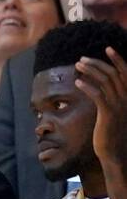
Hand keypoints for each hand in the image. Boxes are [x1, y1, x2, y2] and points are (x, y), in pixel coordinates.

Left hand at [75, 46, 126, 176]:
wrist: (115, 150)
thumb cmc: (112, 130)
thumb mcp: (114, 110)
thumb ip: (111, 95)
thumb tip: (100, 82)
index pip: (126, 71)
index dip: (118, 58)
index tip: (107, 48)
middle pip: (113, 73)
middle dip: (97, 63)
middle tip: (81, 60)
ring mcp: (119, 104)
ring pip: (105, 81)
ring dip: (89, 71)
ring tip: (77, 66)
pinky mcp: (108, 113)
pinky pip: (98, 95)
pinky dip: (87, 86)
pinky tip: (77, 82)